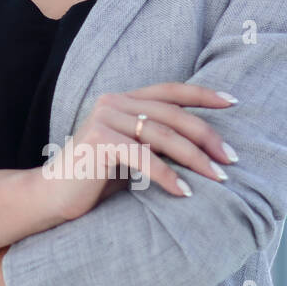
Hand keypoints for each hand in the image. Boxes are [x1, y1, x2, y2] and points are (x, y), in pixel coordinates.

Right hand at [45, 83, 238, 221]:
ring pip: (163, 136)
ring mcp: (104, 118)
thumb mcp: (132, 153)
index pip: (169, 90)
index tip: (233, 102)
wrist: (53, 195)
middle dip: (207, 137)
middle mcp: (113, 102)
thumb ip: (156, 141)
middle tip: (232, 159)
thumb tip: (205, 146)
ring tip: (218, 179)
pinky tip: (185, 193)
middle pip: (173, 114)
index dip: (202, 94)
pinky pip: (143, 157)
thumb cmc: (95, 178)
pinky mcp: (98, 140)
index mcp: (122, 100)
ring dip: (195, 159)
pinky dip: (167, 176)